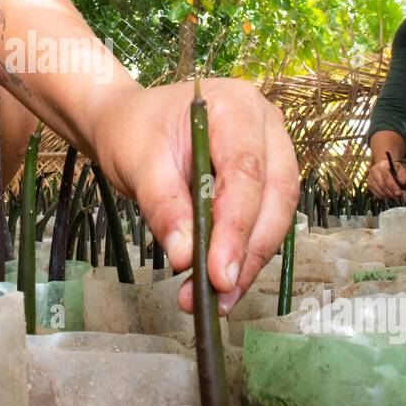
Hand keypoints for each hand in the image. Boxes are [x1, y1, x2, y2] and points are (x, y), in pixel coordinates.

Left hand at [91, 79, 299, 315]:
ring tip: (213, 299)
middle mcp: (266, 126)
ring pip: (275, 215)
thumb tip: (185, 256)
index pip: (246, 172)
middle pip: (274, 196)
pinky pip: (263, 222)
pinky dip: (242, 256)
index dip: (236, 227)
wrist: (130, 123)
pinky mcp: (264, 180)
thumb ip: (164, 206)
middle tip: (218, 291)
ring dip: (248, 262)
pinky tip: (218, 285)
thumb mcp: (138, 163)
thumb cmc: (134, 132)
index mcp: (236, 106)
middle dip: (248, 251)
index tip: (218, 272)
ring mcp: (271, 151)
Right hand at [367, 157, 405, 200]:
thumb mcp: (401, 168)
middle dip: (391, 192)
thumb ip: (403, 174)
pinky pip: (376, 194)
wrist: (384, 167)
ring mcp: (370, 178)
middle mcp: (374, 171)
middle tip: (398, 196)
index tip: (399, 192)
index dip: (393, 186)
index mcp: (382, 165)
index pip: (387, 177)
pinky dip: (383, 197)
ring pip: (379, 190)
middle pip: (382, 185)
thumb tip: (402, 182)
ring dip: (388, 196)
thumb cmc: (394, 169)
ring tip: (395, 196)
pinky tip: (389, 195)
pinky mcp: (369, 185)